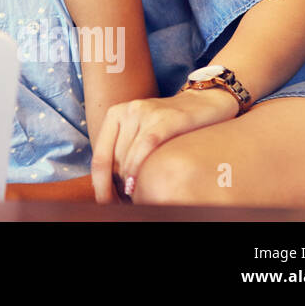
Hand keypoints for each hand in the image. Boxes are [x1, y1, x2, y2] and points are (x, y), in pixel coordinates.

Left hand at [90, 87, 239, 203]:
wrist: (205, 101)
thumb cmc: (170, 123)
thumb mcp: (140, 130)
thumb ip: (124, 150)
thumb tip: (111, 184)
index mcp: (114, 114)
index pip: (100, 155)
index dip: (99, 183)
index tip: (104, 201)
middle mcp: (126, 110)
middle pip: (112, 159)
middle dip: (113, 186)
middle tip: (121, 204)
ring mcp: (144, 112)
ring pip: (127, 155)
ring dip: (127, 181)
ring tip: (133, 197)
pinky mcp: (164, 118)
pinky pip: (145, 146)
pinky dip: (138, 167)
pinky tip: (136, 184)